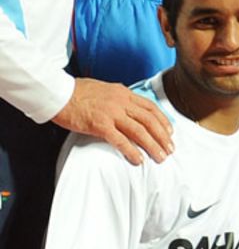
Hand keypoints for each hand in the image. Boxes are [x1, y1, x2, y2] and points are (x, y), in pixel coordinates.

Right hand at [51, 78, 173, 164]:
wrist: (57, 93)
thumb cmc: (78, 92)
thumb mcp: (105, 89)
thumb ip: (119, 97)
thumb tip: (129, 105)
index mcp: (124, 93)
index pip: (151, 107)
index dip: (163, 121)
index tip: (170, 132)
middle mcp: (121, 102)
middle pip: (149, 120)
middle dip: (162, 136)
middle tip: (170, 149)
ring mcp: (111, 113)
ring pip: (139, 131)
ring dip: (152, 145)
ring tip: (160, 157)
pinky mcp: (99, 125)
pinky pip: (120, 140)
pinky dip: (131, 151)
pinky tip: (138, 160)